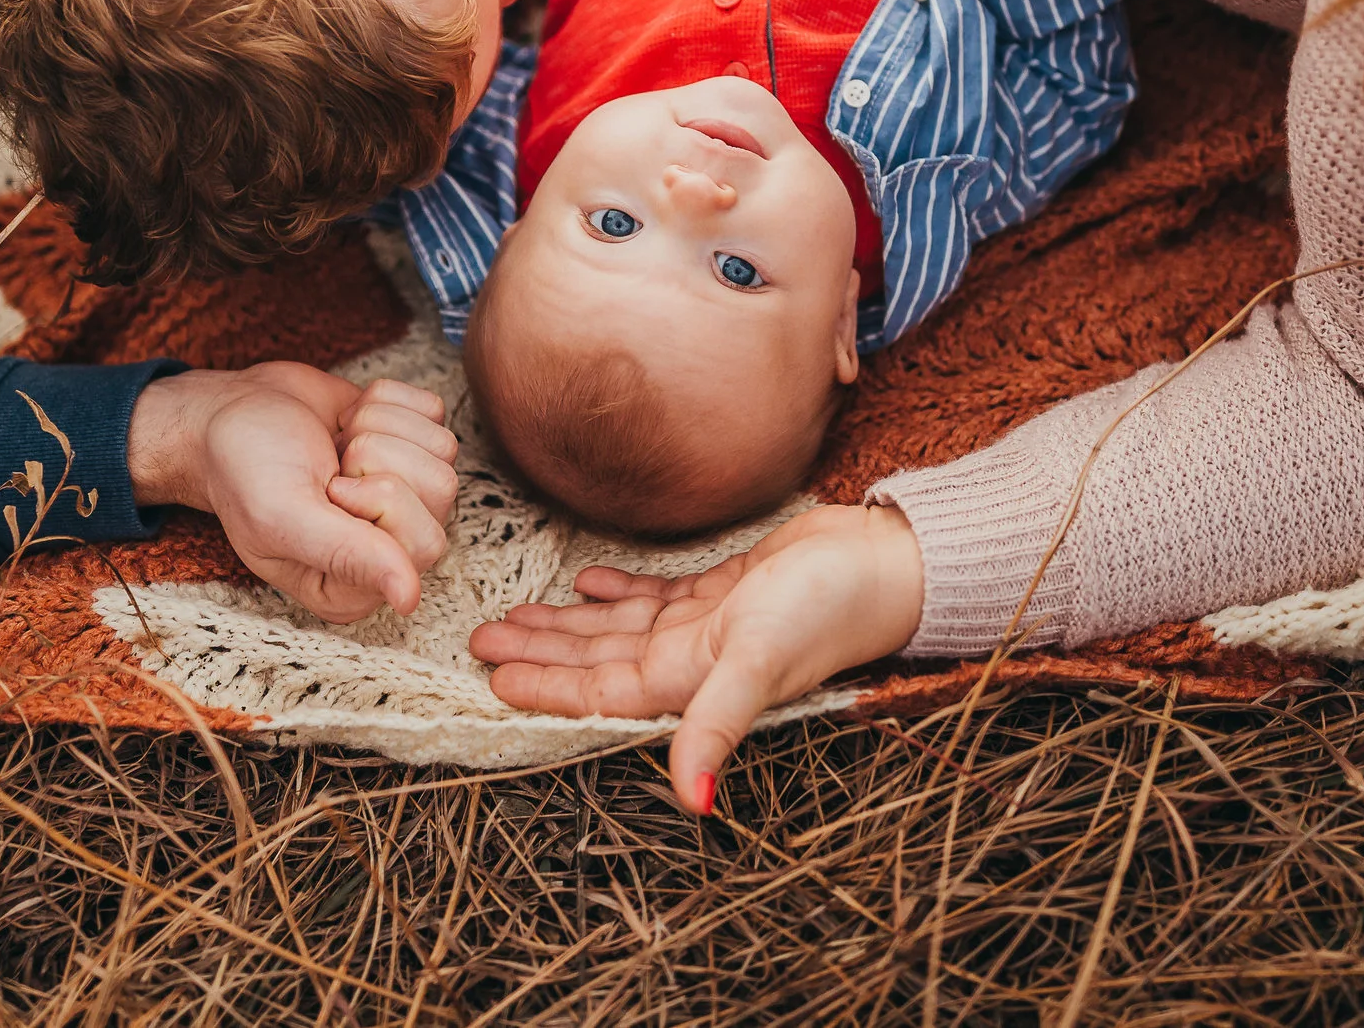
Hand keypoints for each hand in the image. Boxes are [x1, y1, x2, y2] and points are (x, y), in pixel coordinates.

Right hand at [130, 365, 457, 621]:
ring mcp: (405, 495)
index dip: (377, 502)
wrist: (229, 411)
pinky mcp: (409, 445)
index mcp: (353, 585)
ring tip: (333, 444)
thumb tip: (409, 599)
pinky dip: (385, 401)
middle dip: (378, 458)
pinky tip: (346, 420)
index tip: (329, 489)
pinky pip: (435, 413)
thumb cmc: (244, 466)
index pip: (423, 546)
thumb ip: (348, 555)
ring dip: (376, 428)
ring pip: (443, 450)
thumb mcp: (284, 515)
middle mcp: (388, 548)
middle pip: (442, 491)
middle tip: (330, 466)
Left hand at [467, 504, 922, 812]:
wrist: (885, 560)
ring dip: (566, 624)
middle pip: (596, 662)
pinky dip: (619, 591)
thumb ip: (718, 726)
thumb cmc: (827, 609)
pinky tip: (587, 581)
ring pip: (617, 629)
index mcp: (691, 681)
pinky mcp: (727, 592)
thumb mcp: (761, 661)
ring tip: (513, 615)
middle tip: (478, 642)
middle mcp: (692, 661)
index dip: (546, 687)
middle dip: (538, 654)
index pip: (600, 691)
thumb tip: (695, 804)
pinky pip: (657, 596)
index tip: (492, 680)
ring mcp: (708, 627)